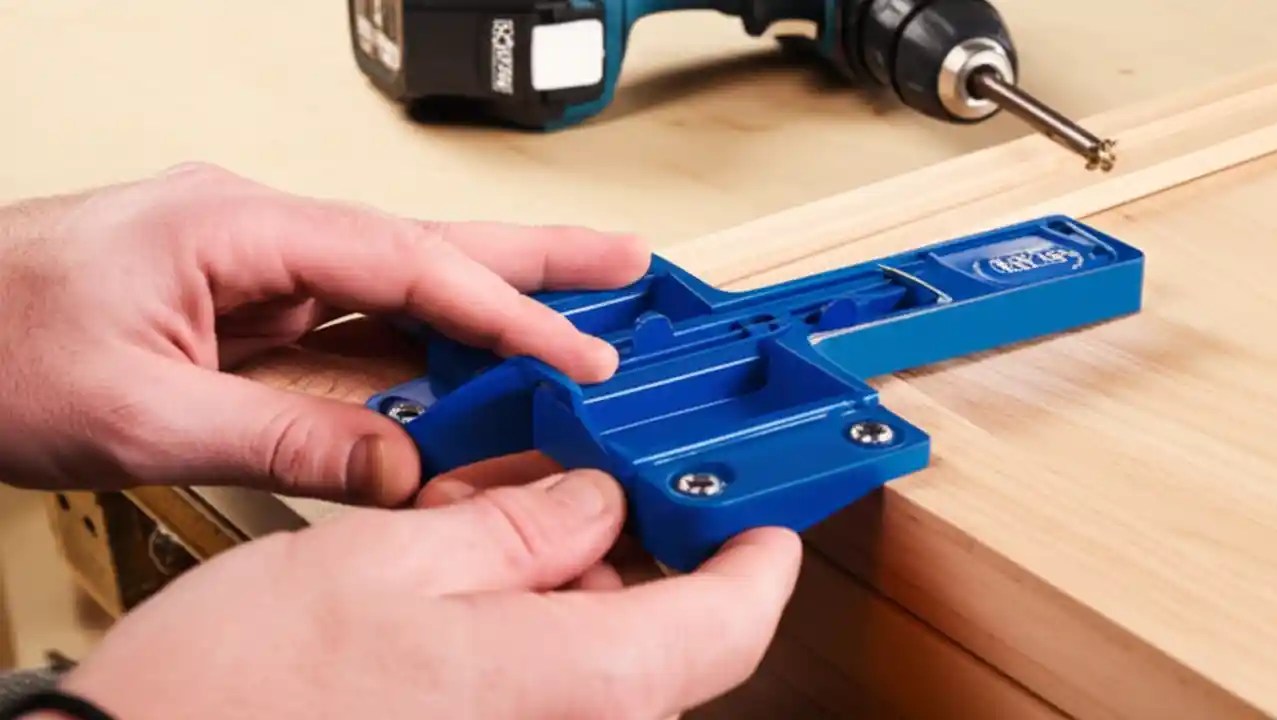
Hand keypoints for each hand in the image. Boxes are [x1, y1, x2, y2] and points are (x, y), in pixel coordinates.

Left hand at [0, 163, 648, 504]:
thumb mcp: (138, 415)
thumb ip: (284, 437)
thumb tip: (399, 462)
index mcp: (234, 227)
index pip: (404, 263)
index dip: (501, 310)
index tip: (574, 350)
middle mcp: (255, 232)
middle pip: (423, 242)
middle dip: (532, 257)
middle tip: (625, 264)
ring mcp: (251, 269)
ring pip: (398, 283)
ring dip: (487, 305)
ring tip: (576, 315)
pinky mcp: (241, 308)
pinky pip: (354, 327)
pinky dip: (421, 351)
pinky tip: (471, 370)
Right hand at [50, 467, 802, 718]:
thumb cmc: (242, 693)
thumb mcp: (393, 559)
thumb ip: (517, 530)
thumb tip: (587, 505)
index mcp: (578, 683)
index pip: (731, 622)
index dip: (759, 557)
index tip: (766, 515)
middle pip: (658, 630)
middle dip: (622, 543)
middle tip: (566, 481)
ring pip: (595, 652)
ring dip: (559, 577)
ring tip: (479, 518)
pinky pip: (542, 683)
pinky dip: (522, 622)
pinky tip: (457, 574)